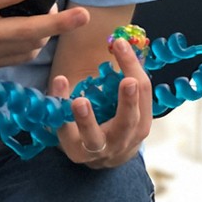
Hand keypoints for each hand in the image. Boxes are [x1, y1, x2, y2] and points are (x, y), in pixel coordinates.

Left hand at [51, 38, 152, 169]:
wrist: (104, 158)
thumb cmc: (116, 123)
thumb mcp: (127, 105)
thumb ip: (127, 77)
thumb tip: (122, 42)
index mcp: (141, 123)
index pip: (144, 93)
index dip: (133, 67)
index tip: (120, 43)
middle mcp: (124, 139)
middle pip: (128, 121)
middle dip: (127, 102)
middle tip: (127, 81)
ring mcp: (98, 150)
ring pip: (94, 137)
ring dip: (87, 120)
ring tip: (79, 102)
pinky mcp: (75, 152)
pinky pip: (66, 134)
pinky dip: (59, 116)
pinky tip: (57, 93)